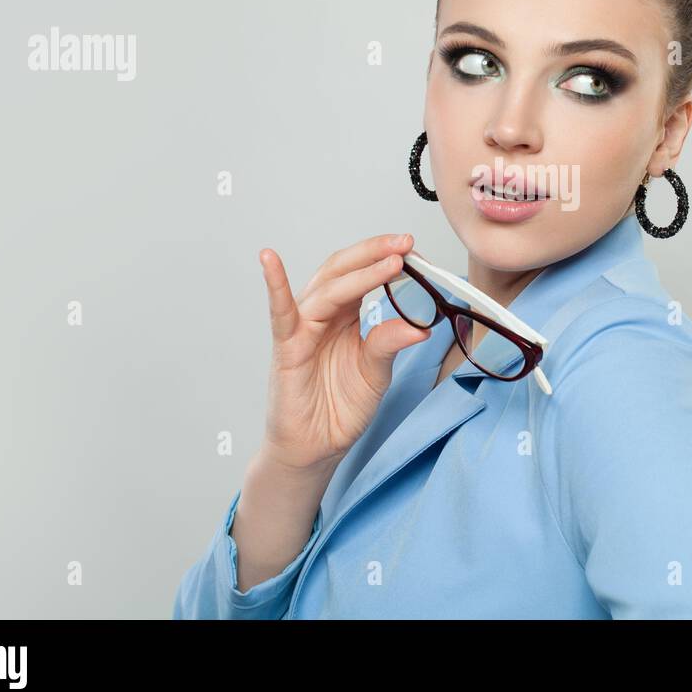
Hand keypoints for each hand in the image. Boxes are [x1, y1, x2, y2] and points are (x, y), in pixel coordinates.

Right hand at [257, 233, 430, 470]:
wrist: (315, 448)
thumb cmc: (339, 408)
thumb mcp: (376, 373)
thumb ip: (389, 344)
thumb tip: (421, 326)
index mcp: (344, 316)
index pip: (363, 275)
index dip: (385, 259)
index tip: (414, 248)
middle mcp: (321, 315)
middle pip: (344, 271)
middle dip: (375, 253)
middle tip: (406, 242)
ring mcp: (302, 329)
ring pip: (327, 289)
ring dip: (357, 270)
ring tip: (389, 258)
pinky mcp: (286, 348)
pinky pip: (279, 313)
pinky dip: (274, 285)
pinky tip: (269, 260)